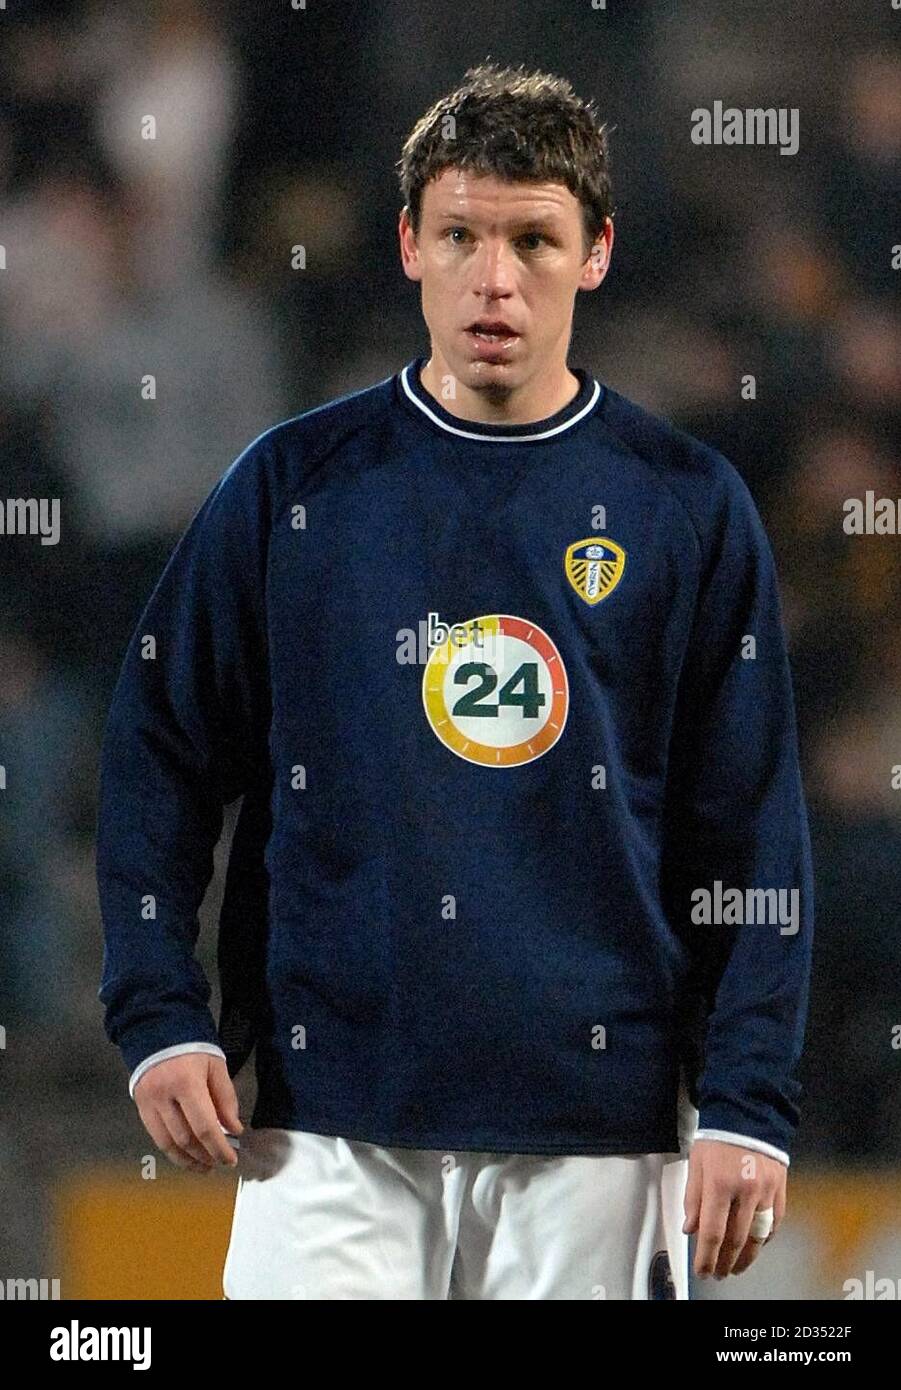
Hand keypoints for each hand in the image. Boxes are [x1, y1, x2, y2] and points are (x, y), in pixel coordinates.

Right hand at [133, 1053, 243, 1171]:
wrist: (158, 1028)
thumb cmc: (191, 1044)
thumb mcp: (216, 1065)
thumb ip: (226, 1098)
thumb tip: (234, 1129)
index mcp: (186, 1082)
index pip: (204, 1127)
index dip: (218, 1148)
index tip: (230, 1159)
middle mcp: (163, 1095)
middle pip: (185, 1139)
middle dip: (204, 1155)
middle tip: (218, 1163)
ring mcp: (148, 1101)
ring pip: (167, 1143)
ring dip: (187, 1159)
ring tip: (203, 1166)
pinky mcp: (139, 1105)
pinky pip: (155, 1136)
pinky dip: (171, 1150)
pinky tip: (185, 1155)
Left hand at [682, 1138, 785, 1278]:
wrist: (750, 1113)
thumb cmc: (718, 1137)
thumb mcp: (696, 1163)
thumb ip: (693, 1197)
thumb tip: (691, 1228)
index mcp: (720, 1184)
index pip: (712, 1232)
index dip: (706, 1257)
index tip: (702, 1271)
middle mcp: (746, 1192)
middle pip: (736, 1239)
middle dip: (725, 1261)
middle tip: (718, 1272)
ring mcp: (767, 1192)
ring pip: (758, 1236)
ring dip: (747, 1257)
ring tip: (736, 1268)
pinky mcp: (781, 1189)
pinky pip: (774, 1222)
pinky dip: (765, 1238)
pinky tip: (757, 1246)